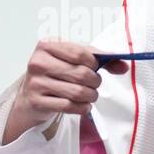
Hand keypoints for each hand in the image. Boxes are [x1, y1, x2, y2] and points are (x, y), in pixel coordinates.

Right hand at [1, 40, 128, 143]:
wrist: (29, 97)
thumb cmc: (54, 74)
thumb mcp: (71, 60)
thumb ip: (98, 59)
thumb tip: (124, 65)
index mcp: (46, 46)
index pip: (81, 53)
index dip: (95, 63)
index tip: (95, 68)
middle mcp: (38, 62)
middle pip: (81, 74)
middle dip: (95, 82)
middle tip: (94, 85)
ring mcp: (36, 83)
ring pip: (77, 92)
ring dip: (90, 96)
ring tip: (89, 95)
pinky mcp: (37, 101)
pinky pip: (69, 106)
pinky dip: (82, 108)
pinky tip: (82, 105)